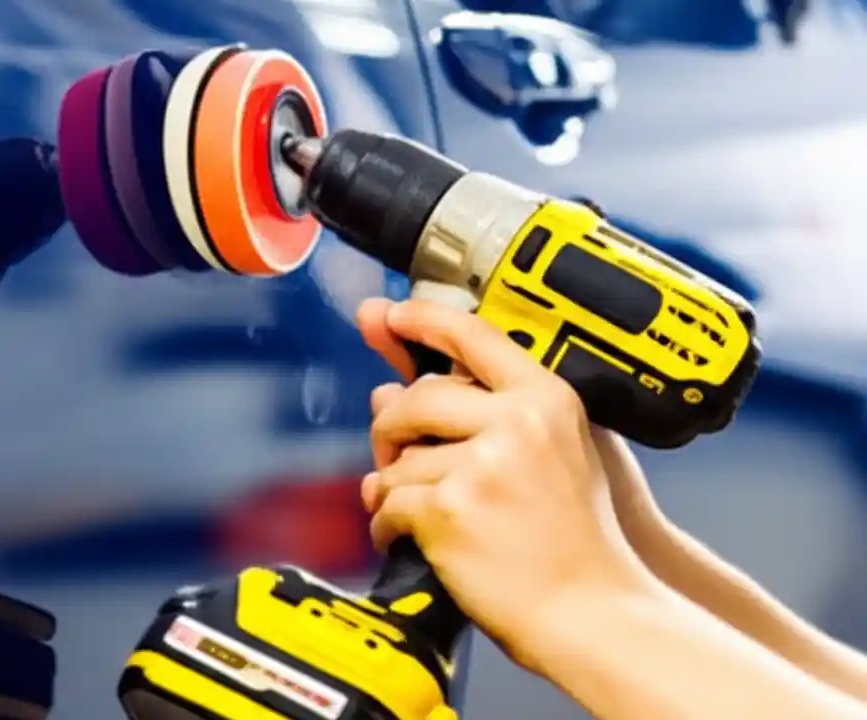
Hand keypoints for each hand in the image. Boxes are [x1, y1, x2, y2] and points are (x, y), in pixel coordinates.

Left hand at [355, 298, 653, 668]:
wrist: (592, 609)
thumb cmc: (573, 537)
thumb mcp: (548, 454)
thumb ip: (477, 411)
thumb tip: (389, 384)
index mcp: (546, 399)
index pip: (472, 335)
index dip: (422, 318)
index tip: (388, 315)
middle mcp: (516, 423)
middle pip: (416, 397)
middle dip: (393, 430)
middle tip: (395, 457)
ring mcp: (482, 466)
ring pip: (397, 459)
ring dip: (392, 489)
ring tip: (414, 512)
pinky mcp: (450, 509)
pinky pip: (389, 503)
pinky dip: (388, 525)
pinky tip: (407, 539)